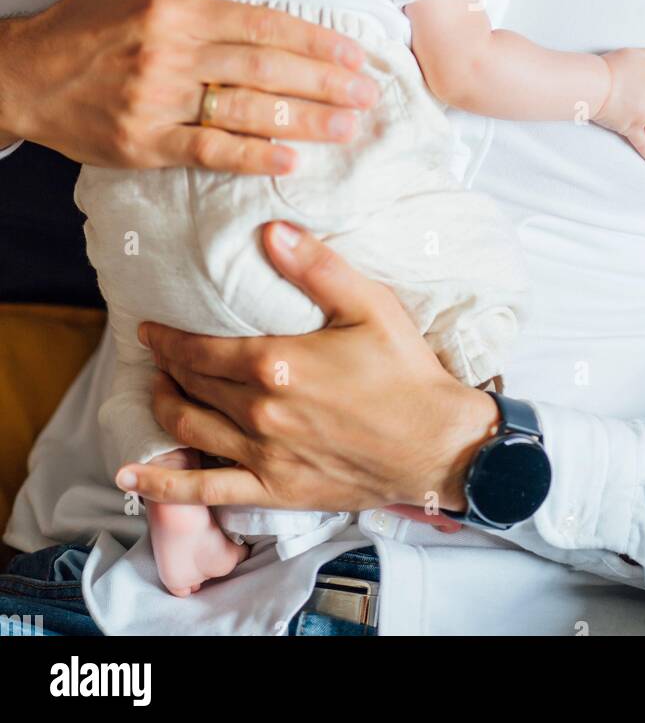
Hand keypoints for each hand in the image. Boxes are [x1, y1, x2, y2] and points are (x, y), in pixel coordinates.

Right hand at [0, 0, 378, 171]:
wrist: (22, 75)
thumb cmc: (85, 18)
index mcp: (176, 10)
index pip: (262, 25)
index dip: (314, 42)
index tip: (356, 56)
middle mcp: (170, 55)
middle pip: (264, 69)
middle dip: (324, 84)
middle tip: (368, 96)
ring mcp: (156, 103)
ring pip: (245, 112)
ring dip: (303, 121)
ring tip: (347, 128)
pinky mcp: (143, 144)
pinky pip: (208, 151)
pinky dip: (251, 156)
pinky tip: (290, 160)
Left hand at [114, 222, 499, 514]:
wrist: (436, 444)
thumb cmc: (405, 371)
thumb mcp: (369, 304)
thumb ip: (316, 267)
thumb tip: (271, 230)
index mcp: (277, 363)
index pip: (201, 349)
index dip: (168, 338)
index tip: (150, 328)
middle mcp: (261, 411)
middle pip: (192, 384)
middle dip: (166, 365)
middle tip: (154, 351)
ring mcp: (265, 456)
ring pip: (190, 428)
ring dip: (163, 405)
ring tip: (156, 388)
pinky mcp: (276, 489)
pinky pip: (206, 492)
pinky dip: (163, 485)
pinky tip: (131, 477)